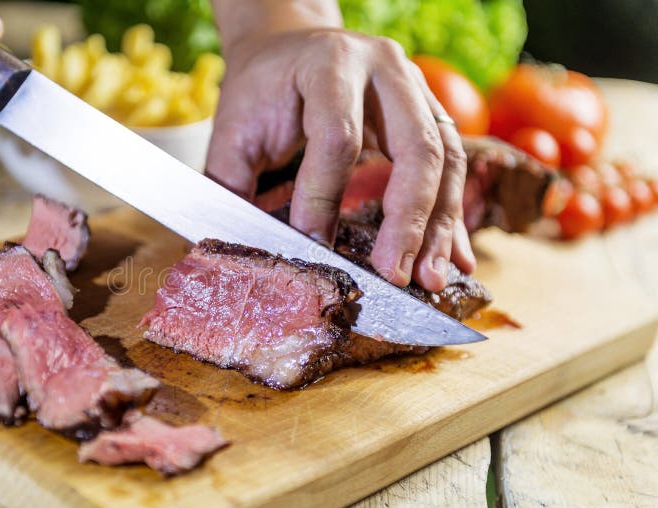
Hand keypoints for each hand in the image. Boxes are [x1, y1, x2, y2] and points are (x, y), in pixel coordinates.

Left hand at [205, 29, 475, 291]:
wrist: (289, 48)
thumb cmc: (260, 92)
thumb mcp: (233, 130)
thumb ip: (233, 184)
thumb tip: (239, 252)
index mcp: (329, 64)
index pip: (338, 136)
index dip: (324, 196)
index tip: (312, 245)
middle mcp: (385, 69)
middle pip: (416, 146)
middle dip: (407, 219)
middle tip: (394, 274)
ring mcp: (415, 88)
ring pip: (447, 158)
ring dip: (440, 225)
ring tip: (429, 277)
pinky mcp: (429, 113)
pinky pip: (453, 166)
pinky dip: (451, 216)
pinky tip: (455, 257)